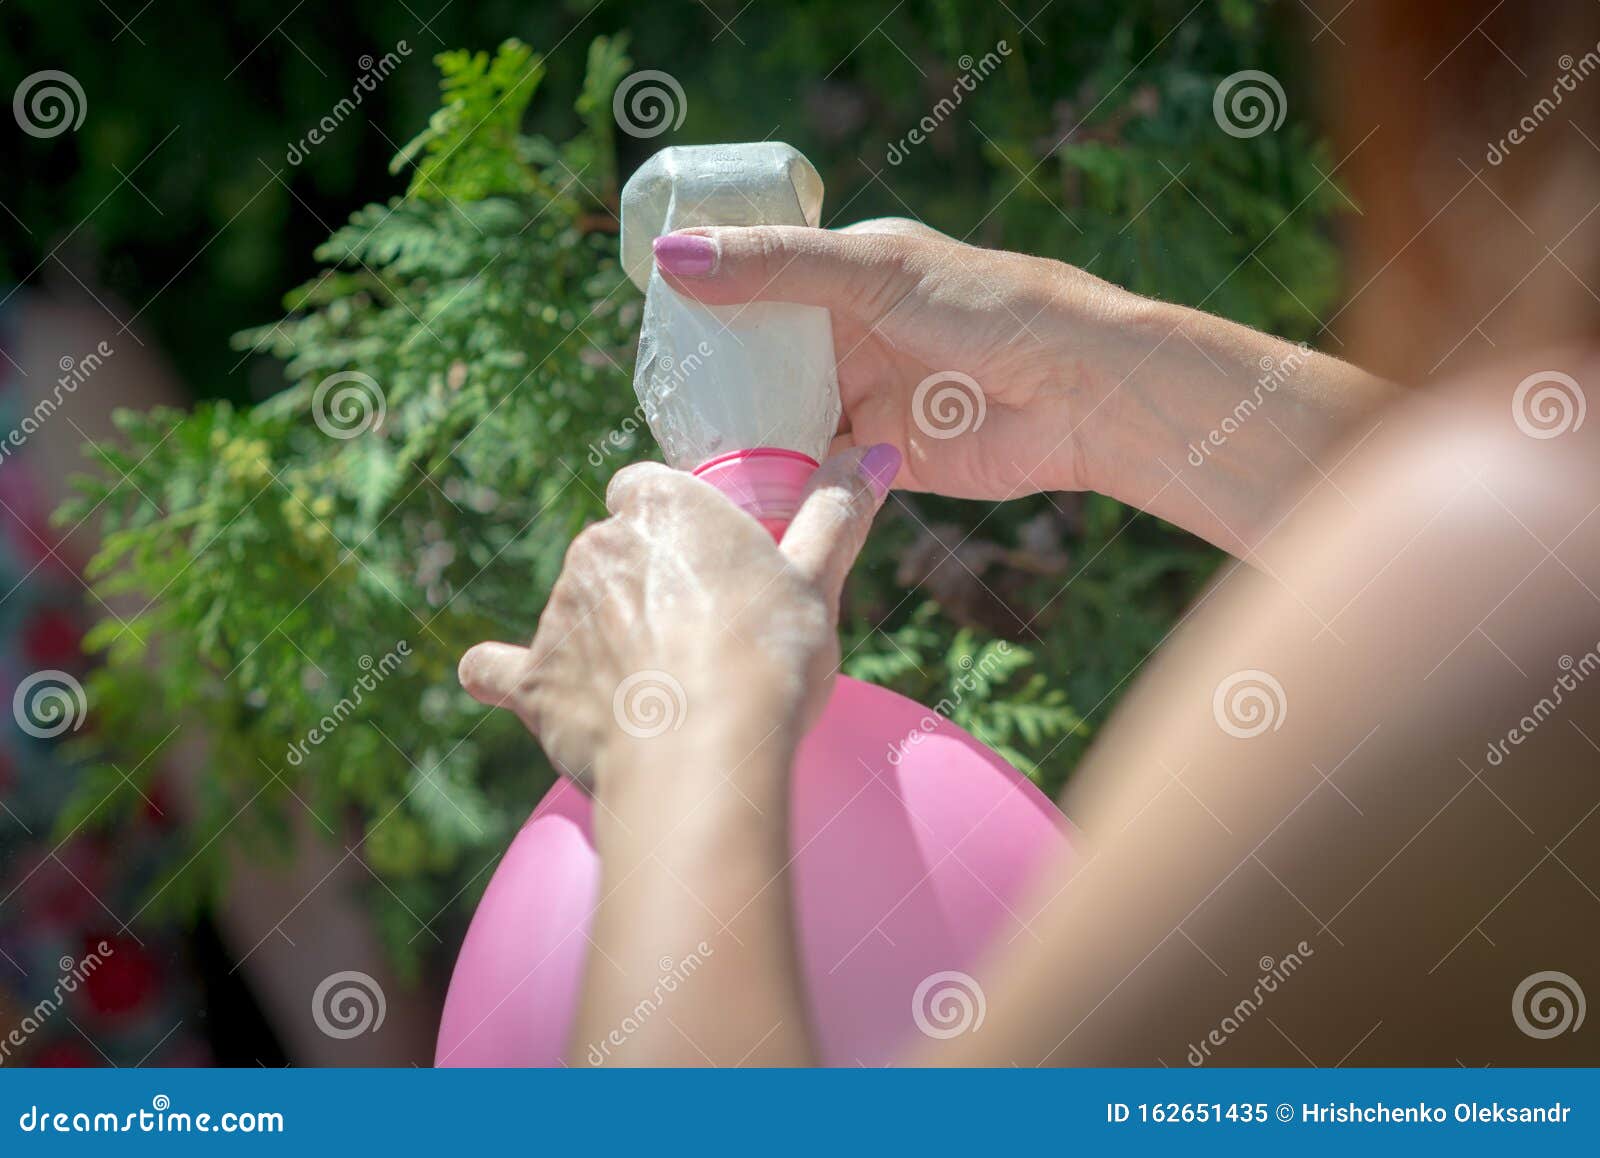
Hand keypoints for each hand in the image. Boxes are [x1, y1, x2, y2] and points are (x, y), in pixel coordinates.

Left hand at [456, 447, 894, 796]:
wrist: (702, 754)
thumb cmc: (770, 657)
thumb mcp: (818, 582)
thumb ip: (837, 514)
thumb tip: (876, 454)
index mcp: (661, 505)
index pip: (649, 489)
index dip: (677, 526)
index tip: (709, 566)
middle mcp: (596, 543)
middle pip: (613, 549)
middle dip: (645, 583)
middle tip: (701, 636)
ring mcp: (559, 612)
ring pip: (576, 608)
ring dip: (605, 634)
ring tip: (662, 690)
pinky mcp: (535, 680)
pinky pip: (502, 669)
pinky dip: (506, 675)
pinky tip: (497, 682)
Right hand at [650, 219, 1142, 499]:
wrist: (1081, 395)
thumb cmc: (991, 309)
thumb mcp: (875, 274)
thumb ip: (776, 269)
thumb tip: (672, 257)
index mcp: (848, 274)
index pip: (758, 282)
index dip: (708, 305)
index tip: (652, 333)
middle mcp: (852, 335)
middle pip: (764, 360)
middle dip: (718, 384)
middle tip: (657, 409)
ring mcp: (867, 398)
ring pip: (785, 419)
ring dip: (747, 438)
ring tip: (686, 457)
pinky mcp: (883, 459)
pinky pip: (818, 472)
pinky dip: (786, 483)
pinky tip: (742, 495)